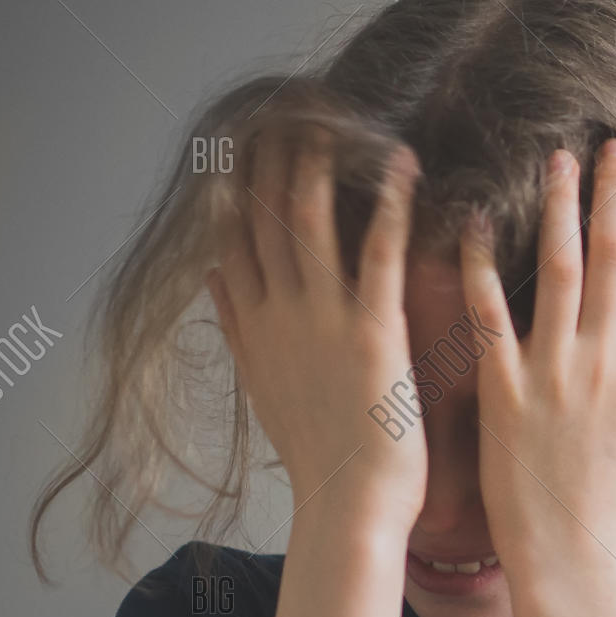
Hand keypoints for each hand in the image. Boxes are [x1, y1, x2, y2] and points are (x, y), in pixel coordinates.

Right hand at [205, 123, 426, 534]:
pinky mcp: (371, 333)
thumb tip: (212, 277)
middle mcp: (281, 316)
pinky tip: (403, 165)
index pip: (234, 240)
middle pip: (264, 217)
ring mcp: (322, 321)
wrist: (349, 508)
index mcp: (257, 329)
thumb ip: (240, 327)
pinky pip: (377, 252)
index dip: (237, 187)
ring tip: (336, 117)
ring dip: (321, 163)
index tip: (242, 144)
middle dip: (273, 157)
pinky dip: (388, 203)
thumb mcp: (266, 388)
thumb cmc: (323, 458)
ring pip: (311, 221)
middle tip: (289, 108)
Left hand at [458, 138, 615, 580]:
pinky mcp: (504, 389)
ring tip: (556, 160)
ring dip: (559, 207)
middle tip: (610, 145)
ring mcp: (554, 372)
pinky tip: (476, 219)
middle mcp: (608, 361)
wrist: (571, 549)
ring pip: (560, 270)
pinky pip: (491, 314)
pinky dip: (481, 264)